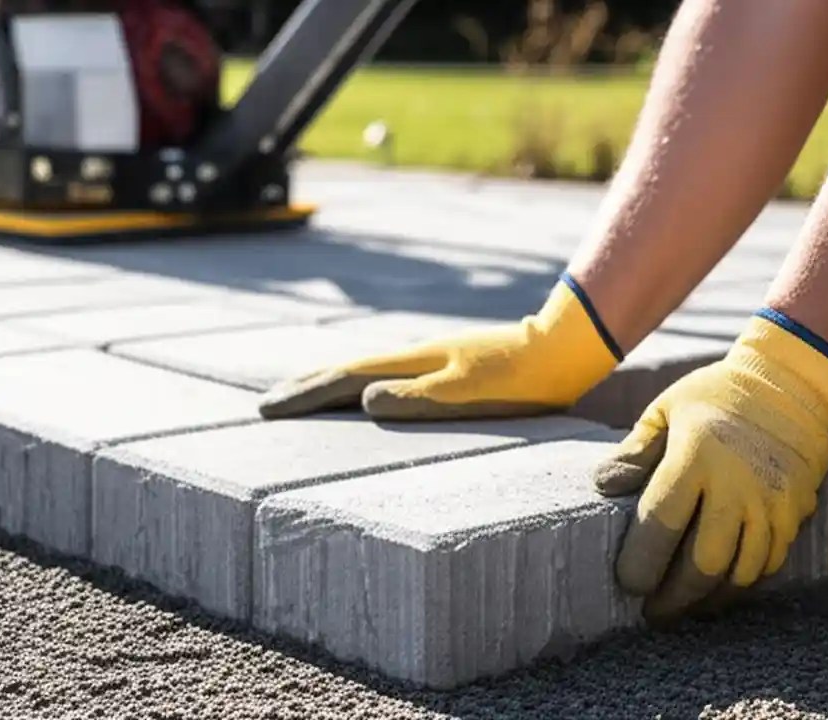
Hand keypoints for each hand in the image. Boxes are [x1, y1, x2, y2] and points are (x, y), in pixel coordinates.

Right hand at [258, 274, 621, 419]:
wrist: (560, 350)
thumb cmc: (519, 380)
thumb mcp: (470, 392)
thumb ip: (418, 397)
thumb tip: (365, 399)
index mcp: (412, 365)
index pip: (345, 380)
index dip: (306, 394)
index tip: (268, 408)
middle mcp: (413, 359)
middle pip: (347, 372)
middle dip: (305, 388)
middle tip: (267, 404)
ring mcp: (428, 361)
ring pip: (364, 373)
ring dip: (328, 386)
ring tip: (302, 397)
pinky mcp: (444, 369)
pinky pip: (385, 378)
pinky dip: (359, 387)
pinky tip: (363, 397)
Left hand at [593, 310, 827, 625]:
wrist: (788, 383)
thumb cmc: (714, 395)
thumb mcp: (665, 409)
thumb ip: (635, 451)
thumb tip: (604, 488)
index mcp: (696, 456)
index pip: (661, 524)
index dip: (642, 563)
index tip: (628, 584)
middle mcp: (737, 484)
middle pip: (704, 563)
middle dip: (675, 597)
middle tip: (654, 611)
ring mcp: (772, 501)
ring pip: (741, 573)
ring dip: (710, 598)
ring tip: (686, 605)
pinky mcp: (796, 510)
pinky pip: (770, 563)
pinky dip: (743, 582)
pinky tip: (721, 586)